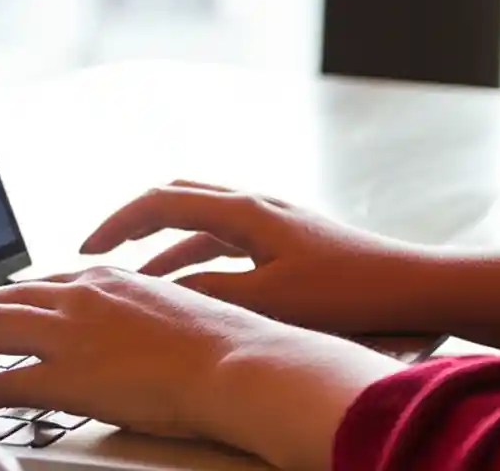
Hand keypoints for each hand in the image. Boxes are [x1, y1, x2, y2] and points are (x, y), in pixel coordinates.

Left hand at [0, 267, 401, 469]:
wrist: (234, 363)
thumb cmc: (222, 346)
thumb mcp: (172, 309)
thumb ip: (138, 314)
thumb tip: (132, 335)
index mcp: (108, 278)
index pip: (40, 284)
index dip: (15, 307)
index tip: (9, 326)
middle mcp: (79, 295)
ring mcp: (67, 332)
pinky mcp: (62, 376)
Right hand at [81, 181, 440, 334]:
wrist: (412, 286)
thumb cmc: (348, 292)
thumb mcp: (269, 300)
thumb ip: (211, 292)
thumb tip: (160, 291)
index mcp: (244, 211)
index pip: (161, 202)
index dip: (117, 224)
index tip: (87, 249)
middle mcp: (254, 205)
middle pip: (175, 198)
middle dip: (132, 224)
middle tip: (100, 252)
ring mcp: (271, 219)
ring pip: (200, 221)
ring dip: (164, 245)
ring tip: (135, 277)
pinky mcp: (287, 238)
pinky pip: (225, 239)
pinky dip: (196, 256)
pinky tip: (191, 283)